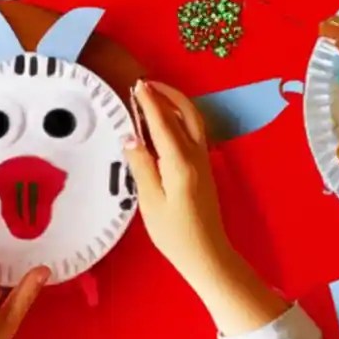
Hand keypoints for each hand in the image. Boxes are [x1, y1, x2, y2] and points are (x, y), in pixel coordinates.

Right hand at [124, 80, 286, 335]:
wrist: (207, 253)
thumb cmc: (175, 233)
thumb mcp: (149, 202)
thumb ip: (141, 166)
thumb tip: (132, 138)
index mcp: (180, 163)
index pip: (163, 123)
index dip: (149, 102)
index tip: (137, 86)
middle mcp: (196, 156)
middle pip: (185, 114)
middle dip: (167, 95)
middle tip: (146, 85)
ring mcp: (203, 161)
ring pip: (193, 121)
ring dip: (176, 104)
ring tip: (156, 96)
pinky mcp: (203, 168)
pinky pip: (194, 133)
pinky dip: (180, 118)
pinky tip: (168, 121)